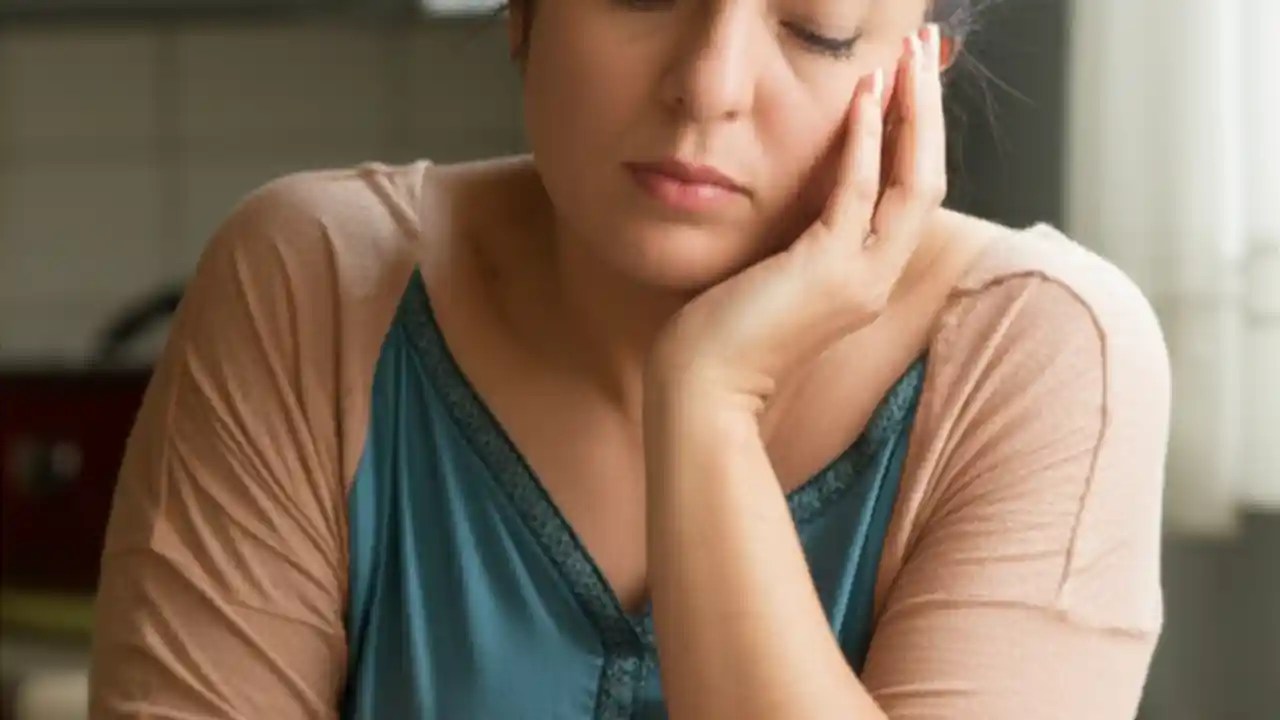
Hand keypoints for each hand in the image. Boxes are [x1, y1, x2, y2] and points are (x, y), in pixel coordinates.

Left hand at [647, 25, 947, 408]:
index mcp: (865, 277)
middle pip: (928, 179)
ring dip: (912, 111)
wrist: (702, 389)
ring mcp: (859, 278)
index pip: (911, 193)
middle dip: (928, 109)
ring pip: (912, 181)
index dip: (917, 133)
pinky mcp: (828, 272)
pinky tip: (862, 95)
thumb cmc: (722, 332)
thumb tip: (808, 183)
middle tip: (924, 49)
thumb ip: (803, 232)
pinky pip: (859, 193)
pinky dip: (864, 139)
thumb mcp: (775, 270)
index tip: (908, 80)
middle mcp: (876, 278)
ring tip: (908, 54)